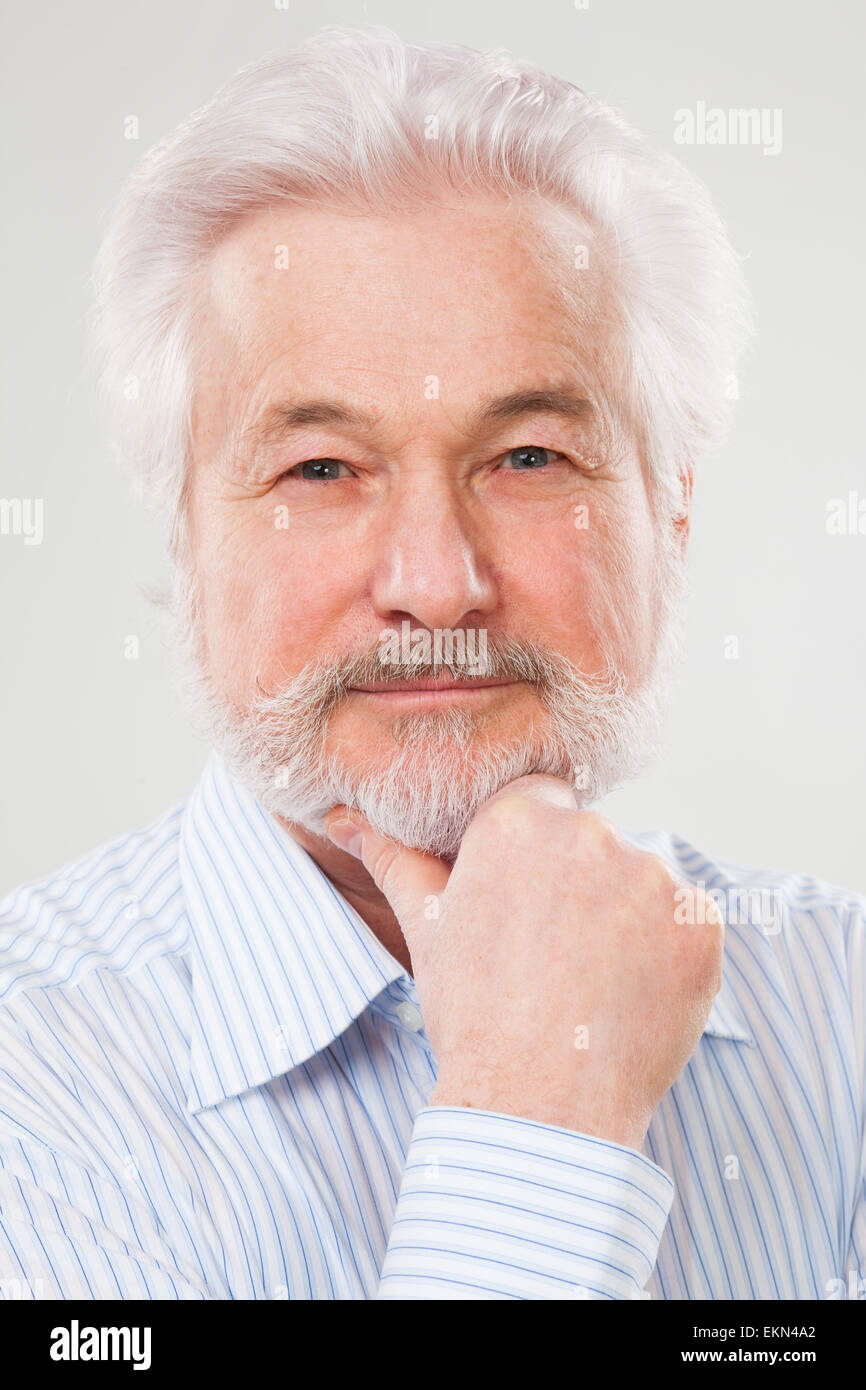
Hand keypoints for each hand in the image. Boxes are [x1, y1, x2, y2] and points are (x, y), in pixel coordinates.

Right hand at [325, 774, 723, 1150]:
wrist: (539, 1109)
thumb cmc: (473, 1016)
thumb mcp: (428, 928)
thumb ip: (394, 858)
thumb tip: (342, 817)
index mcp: (516, 821)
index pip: (542, 801)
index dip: (534, 855)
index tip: (526, 905)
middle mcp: (589, 833)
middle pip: (593, 841)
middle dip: (579, 885)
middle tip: (553, 954)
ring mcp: (653, 877)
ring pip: (642, 880)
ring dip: (627, 917)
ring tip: (590, 982)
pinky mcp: (700, 924)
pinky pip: (687, 921)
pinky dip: (668, 953)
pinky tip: (631, 996)